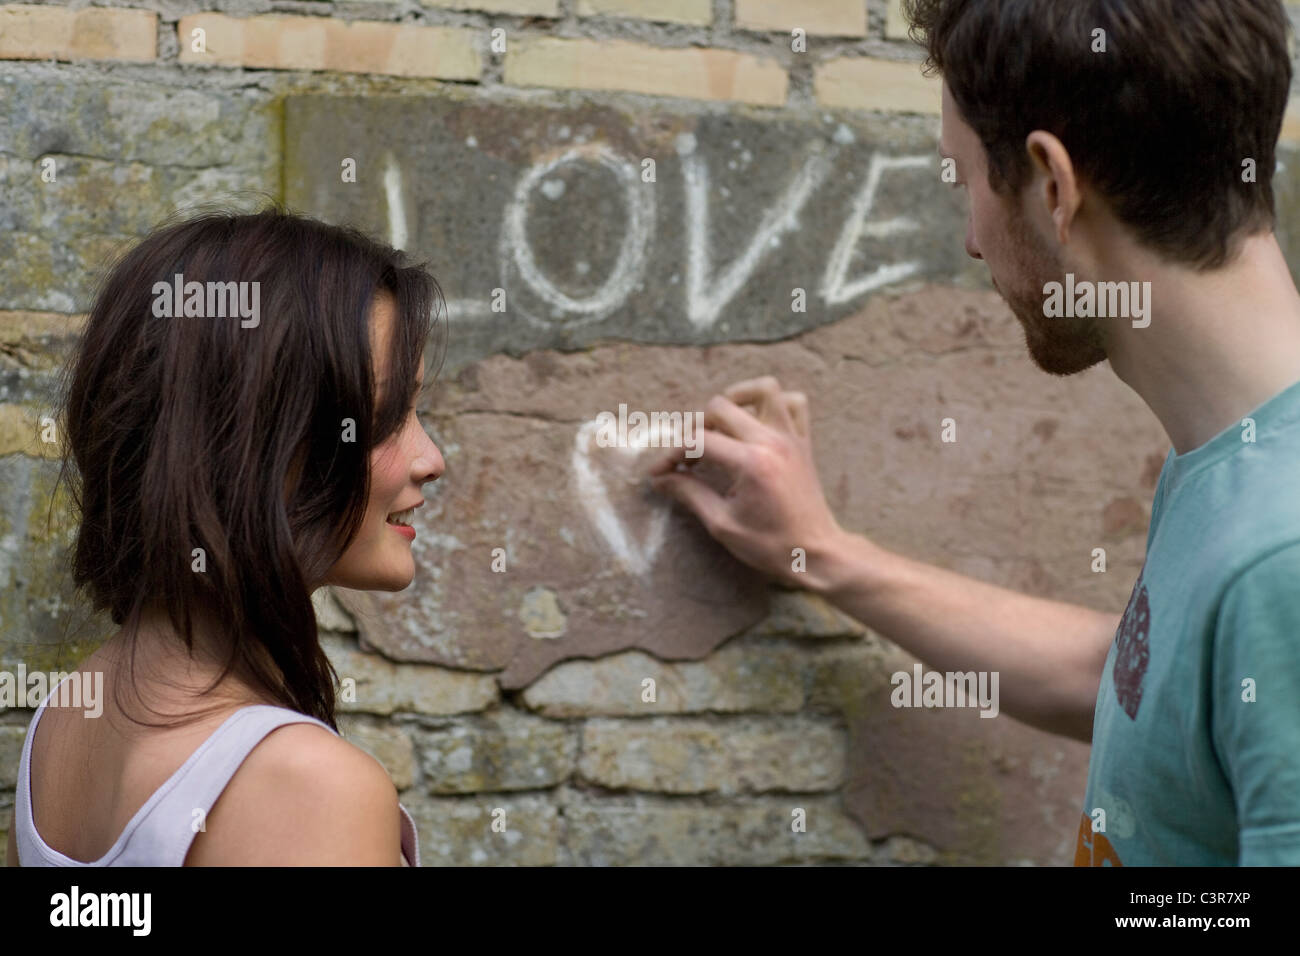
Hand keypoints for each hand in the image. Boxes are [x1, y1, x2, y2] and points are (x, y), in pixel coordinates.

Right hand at [647, 376, 845, 588]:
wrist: (816, 553)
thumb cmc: (770, 545)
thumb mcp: (722, 524)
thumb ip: (690, 494)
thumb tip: (662, 479)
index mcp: (750, 463)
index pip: (699, 441)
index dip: (671, 454)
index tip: (659, 472)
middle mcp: (772, 441)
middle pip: (721, 407)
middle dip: (696, 427)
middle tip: (688, 455)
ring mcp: (791, 438)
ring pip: (764, 390)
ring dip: (736, 398)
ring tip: (721, 423)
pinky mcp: (803, 442)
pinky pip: (795, 403)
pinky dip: (774, 403)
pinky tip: (756, 422)